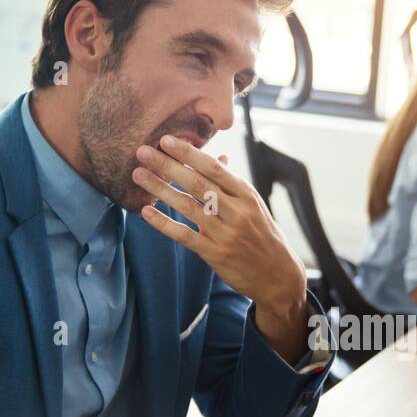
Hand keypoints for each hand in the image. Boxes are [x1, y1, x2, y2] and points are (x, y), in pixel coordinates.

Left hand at [132, 135, 308, 362]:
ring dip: (160, 189)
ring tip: (138, 175)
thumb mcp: (253, 206)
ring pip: (187, 206)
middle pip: (197, 183)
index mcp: (246, 195)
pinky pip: (185, 235)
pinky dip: (164, 224)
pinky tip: (145, 212)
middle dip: (168, 165)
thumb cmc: (262, 236)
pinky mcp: (216, 254)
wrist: (278, 276)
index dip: (189, 153)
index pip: (214, 168)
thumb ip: (231, 185)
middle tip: (143, 151)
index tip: (166, 140)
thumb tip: (218, 156)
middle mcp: (237, 212)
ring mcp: (226, 234)